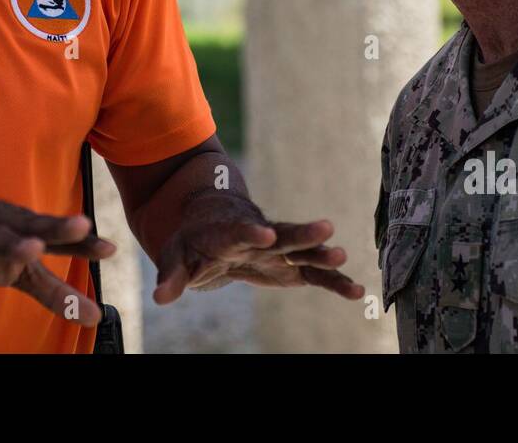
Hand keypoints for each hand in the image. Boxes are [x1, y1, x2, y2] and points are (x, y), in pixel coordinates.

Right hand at [0, 180, 114, 325]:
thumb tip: (95, 318)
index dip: (84, 243)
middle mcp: (5, 226)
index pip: (60, 238)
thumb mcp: (20, 270)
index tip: (110, 249)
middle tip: (81, 225)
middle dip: (57, 228)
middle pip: (34, 227)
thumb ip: (57, 293)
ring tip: (33, 248)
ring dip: (14, 242)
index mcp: (26, 230)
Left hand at [152, 195, 364, 304]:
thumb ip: (172, 276)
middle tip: (326, 229)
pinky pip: (315, 274)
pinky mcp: (290, 264)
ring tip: (344, 257)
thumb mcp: (177, 254)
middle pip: (283, 234)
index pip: (241, 232)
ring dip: (323, 255)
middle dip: (302, 234)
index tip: (265, 233)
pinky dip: (334, 282)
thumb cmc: (194, 238)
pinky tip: (357, 292)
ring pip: (303, 251)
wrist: (214, 218)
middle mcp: (260, 237)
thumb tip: (160, 298)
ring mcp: (278, 249)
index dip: (252, 233)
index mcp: (229, 233)